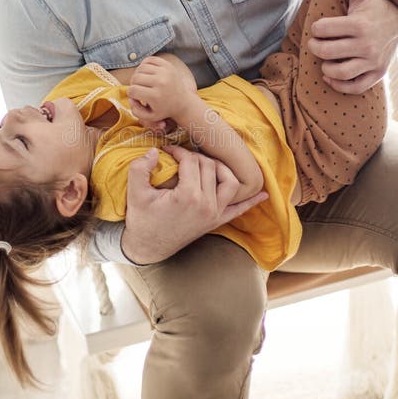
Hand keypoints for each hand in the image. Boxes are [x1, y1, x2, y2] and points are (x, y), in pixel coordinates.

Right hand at [121, 146, 267, 264]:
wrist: (147, 248)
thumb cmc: (141, 220)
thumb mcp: (135, 193)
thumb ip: (140, 168)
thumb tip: (153, 150)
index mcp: (188, 196)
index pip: (191, 161)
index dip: (178, 151)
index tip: (167, 151)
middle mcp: (206, 205)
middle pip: (210, 167)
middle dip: (195, 157)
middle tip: (181, 157)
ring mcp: (214, 214)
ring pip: (230, 182)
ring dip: (221, 169)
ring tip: (205, 165)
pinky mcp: (216, 222)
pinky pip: (238, 210)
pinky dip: (251, 202)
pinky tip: (262, 195)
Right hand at [127, 56, 193, 128]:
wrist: (183, 102)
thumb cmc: (163, 110)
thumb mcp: (149, 117)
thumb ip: (135, 110)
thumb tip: (129, 97)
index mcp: (156, 96)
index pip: (132, 90)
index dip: (130, 94)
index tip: (136, 97)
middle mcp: (161, 82)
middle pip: (135, 78)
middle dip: (133, 84)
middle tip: (137, 89)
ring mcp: (165, 72)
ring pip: (140, 68)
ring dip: (137, 75)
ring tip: (141, 81)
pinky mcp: (168, 65)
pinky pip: (149, 60)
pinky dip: (144, 65)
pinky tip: (146, 73)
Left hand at [307, 0, 397, 93]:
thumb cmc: (376, 7)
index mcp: (359, 25)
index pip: (324, 30)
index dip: (315, 28)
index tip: (318, 27)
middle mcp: (366, 45)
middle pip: (327, 52)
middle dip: (315, 47)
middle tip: (314, 44)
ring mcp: (372, 62)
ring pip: (339, 72)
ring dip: (326, 68)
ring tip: (325, 60)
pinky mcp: (377, 74)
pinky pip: (355, 87)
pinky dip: (339, 85)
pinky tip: (331, 76)